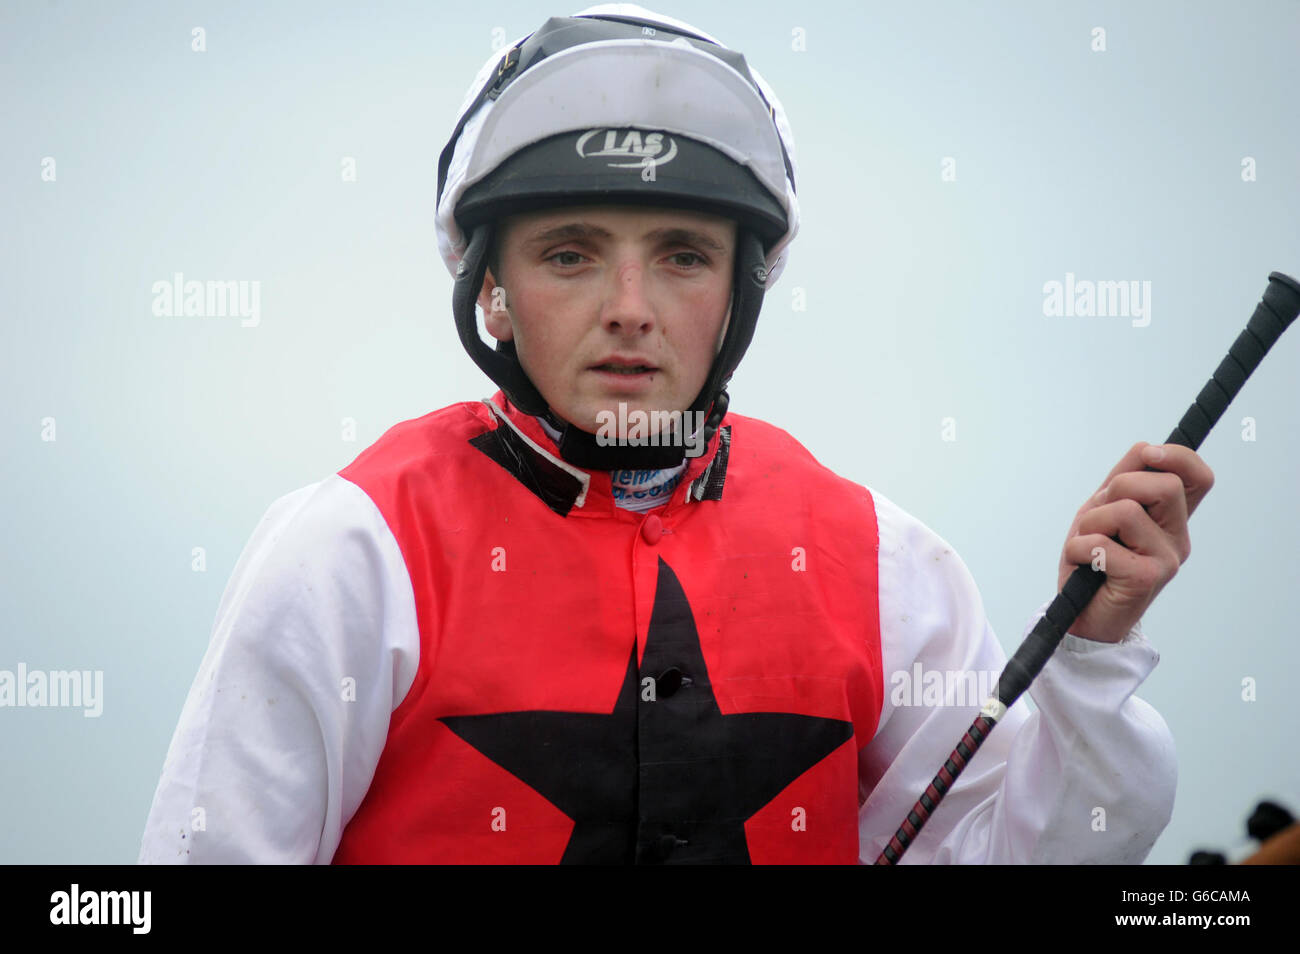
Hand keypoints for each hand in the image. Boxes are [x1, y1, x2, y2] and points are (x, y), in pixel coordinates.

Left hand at [1056, 442, 1214, 642]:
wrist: (1081, 615)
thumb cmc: (1091, 560)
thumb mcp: (1102, 510)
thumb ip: (1123, 479)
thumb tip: (1147, 447)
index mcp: (1170, 519)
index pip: (1198, 477)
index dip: (1178, 455)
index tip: (1149, 454)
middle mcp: (1177, 537)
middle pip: (1164, 485)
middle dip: (1118, 488)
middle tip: (1101, 518)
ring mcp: (1167, 559)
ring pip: (1127, 510)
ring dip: (1090, 523)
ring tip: (1087, 545)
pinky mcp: (1148, 578)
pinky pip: (1101, 543)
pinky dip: (1078, 549)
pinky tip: (1083, 564)